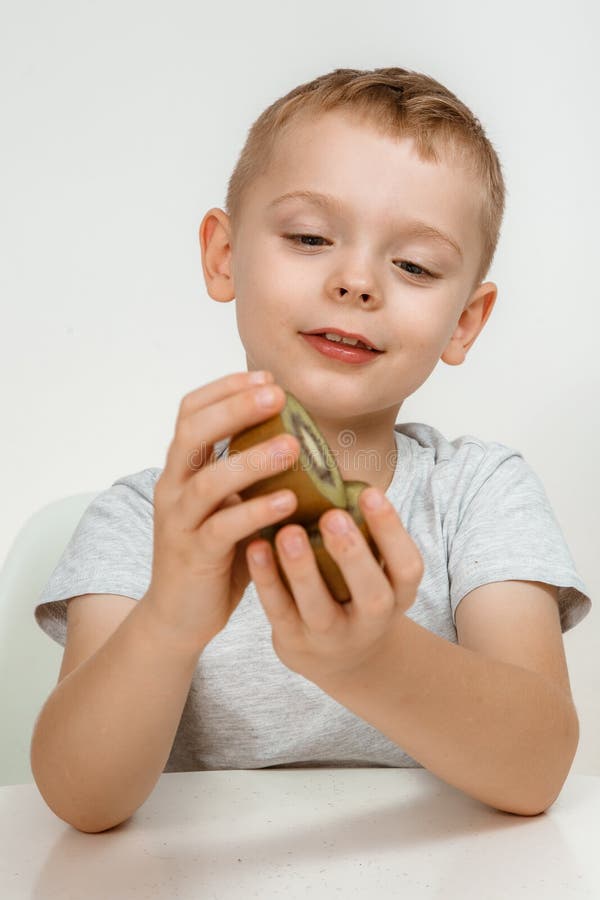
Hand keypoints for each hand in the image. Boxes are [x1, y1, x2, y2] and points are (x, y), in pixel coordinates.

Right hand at [143, 371, 299, 650]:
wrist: (179, 615)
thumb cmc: (214, 554)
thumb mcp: (228, 504)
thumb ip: (247, 473)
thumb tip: (298, 437)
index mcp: (182, 468)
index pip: (191, 411)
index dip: (225, 388)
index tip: (266, 377)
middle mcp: (174, 487)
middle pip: (192, 432)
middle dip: (235, 408)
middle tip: (277, 396)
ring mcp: (180, 521)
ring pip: (209, 480)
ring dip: (252, 459)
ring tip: (292, 446)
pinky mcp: (194, 554)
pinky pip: (223, 528)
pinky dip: (256, 510)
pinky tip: (290, 501)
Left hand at [246, 490, 423, 684]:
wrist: (339, 658)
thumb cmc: (353, 592)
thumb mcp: (374, 569)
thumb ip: (362, 531)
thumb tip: (332, 464)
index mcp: (397, 594)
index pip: (407, 566)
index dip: (392, 531)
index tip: (370, 492)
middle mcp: (371, 620)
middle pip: (371, 595)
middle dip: (352, 555)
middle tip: (332, 516)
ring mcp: (331, 636)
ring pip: (319, 608)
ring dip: (303, 570)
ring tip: (289, 533)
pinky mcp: (295, 642)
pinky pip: (279, 611)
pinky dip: (267, 581)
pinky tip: (255, 548)